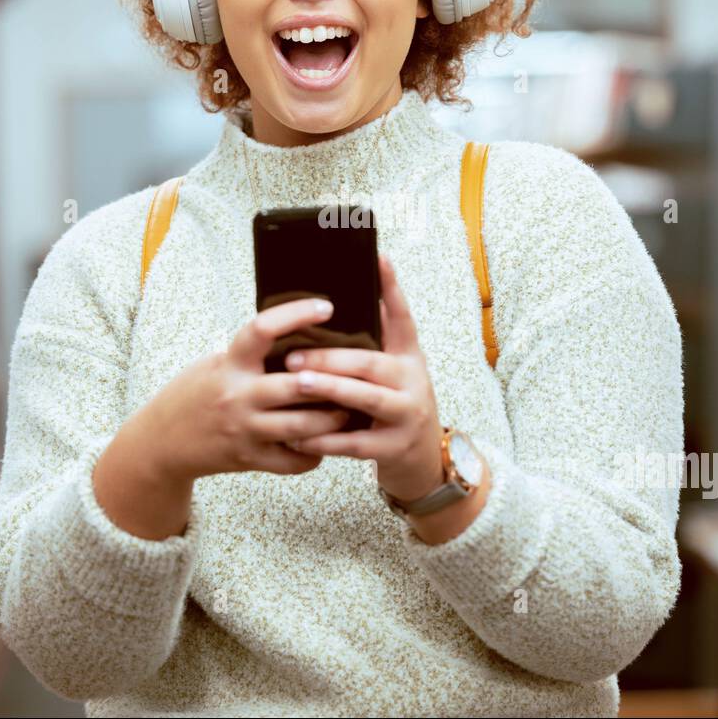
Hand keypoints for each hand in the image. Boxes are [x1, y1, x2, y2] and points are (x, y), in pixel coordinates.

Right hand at [126, 294, 352, 481]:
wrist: (161, 443)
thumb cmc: (194, 394)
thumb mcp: (215, 364)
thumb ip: (250, 356)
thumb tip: (298, 335)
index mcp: (229, 364)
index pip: (262, 330)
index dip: (296, 315)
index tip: (326, 307)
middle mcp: (237, 396)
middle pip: (295, 386)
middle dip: (330, 381)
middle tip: (355, 373)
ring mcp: (244, 430)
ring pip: (302, 427)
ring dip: (332, 419)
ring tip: (349, 409)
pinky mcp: (250, 459)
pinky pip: (293, 460)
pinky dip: (314, 453)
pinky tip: (325, 442)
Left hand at [281, 254, 448, 502]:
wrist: (423, 461)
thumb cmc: (395, 406)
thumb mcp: (395, 371)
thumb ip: (375, 342)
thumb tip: (345, 298)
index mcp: (409, 357)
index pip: (402, 316)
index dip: (391, 287)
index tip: (378, 258)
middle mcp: (413, 382)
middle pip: (372, 363)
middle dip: (331, 357)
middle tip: (294, 356)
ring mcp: (406, 416)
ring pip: (366, 399)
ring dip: (330, 390)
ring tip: (298, 384)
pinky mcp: (394, 448)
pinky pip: (355, 443)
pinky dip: (325, 438)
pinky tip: (298, 434)